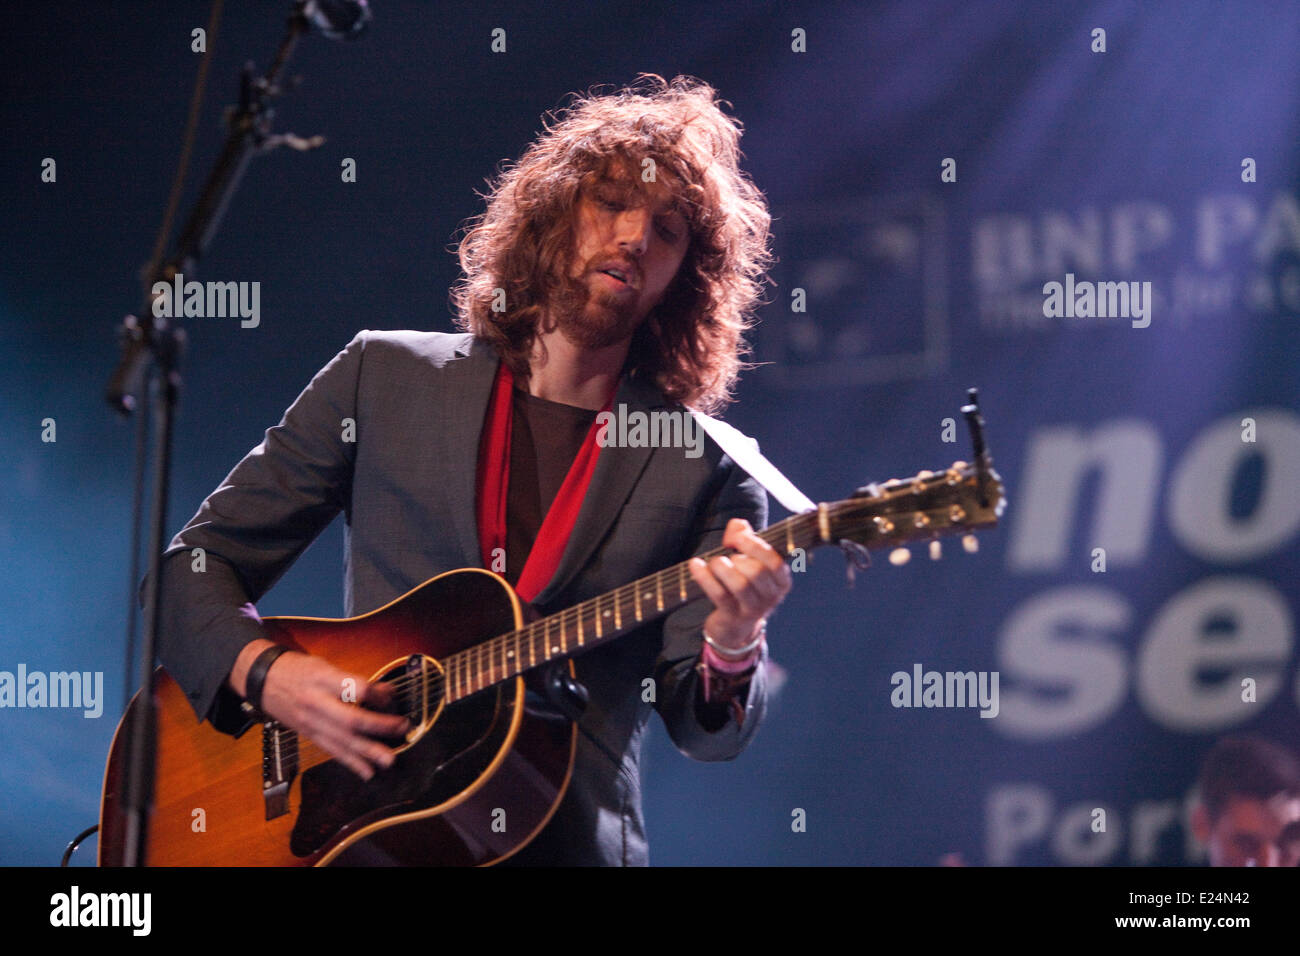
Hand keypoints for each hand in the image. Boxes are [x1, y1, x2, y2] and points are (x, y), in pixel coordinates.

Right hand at [230, 640, 409, 779]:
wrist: (263, 681)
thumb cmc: (298, 670)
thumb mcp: (324, 665)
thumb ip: (353, 679)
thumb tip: (384, 691)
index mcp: (321, 679)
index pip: (353, 688)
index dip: (376, 694)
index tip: (391, 695)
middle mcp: (316, 703)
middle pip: (350, 719)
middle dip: (378, 726)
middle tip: (401, 728)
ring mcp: (311, 723)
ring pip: (342, 741)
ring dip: (368, 752)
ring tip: (389, 759)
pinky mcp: (309, 735)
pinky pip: (332, 751)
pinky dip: (351, 763)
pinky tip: (367, 772)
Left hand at [687, 518, 792, 651]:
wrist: (734, 624)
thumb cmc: (741, 582)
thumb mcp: (746, 557)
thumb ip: (743, 535)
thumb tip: (737, 526)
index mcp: (781, 579)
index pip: (774, 560)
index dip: (753, 545)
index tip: (736, 539)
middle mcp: (772, 596)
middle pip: (757, 571)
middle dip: (737, 558)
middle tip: (725, 558)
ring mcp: (754, 609)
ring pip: (741, 585)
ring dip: (722, 568)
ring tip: (714, 563)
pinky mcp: (733, 617)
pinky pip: (720, 595)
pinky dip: (705, 577)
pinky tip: (695, 565)